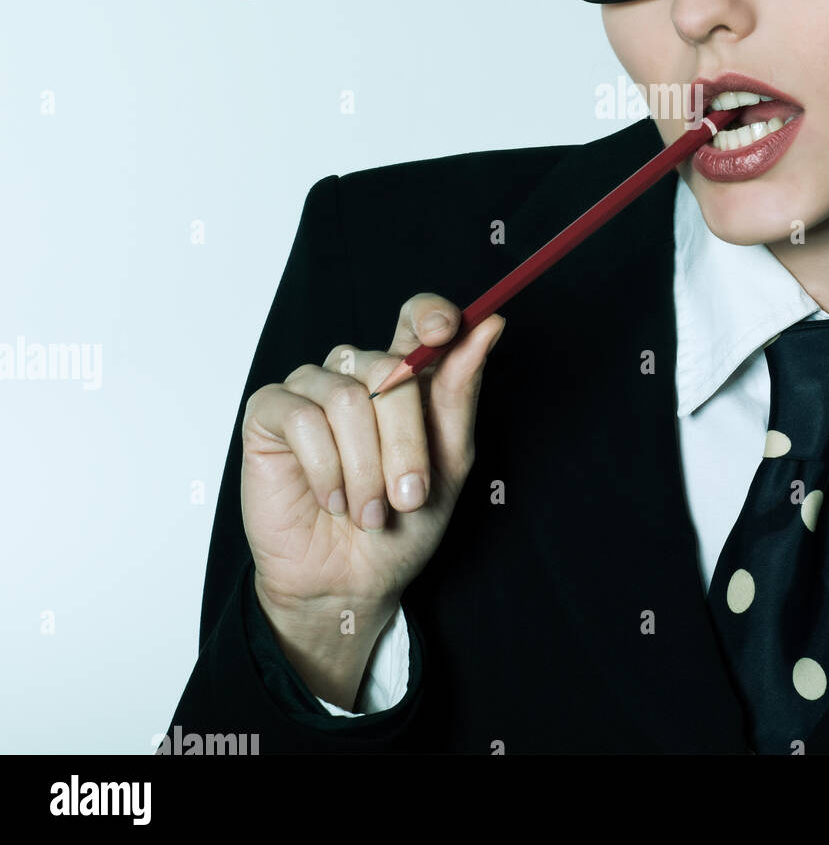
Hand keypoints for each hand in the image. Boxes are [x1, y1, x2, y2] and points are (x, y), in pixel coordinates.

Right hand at [242, 294, 505, 623]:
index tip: (446, 330)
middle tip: (408, 497)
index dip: (431, 315)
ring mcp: (311, 388)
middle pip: (389, 368)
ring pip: (348, 398)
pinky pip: (303, 419)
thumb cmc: (403, 524)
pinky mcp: (269, 412)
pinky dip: (326, 469)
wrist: (351, 582)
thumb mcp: (450, 460)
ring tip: (368, 510)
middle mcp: (357, 372)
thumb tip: (489, 325)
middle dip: (405, 443)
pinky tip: (332, 500)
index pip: (417, 318)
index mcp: (404, 377)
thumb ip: (461, 391)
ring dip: (366, 469)